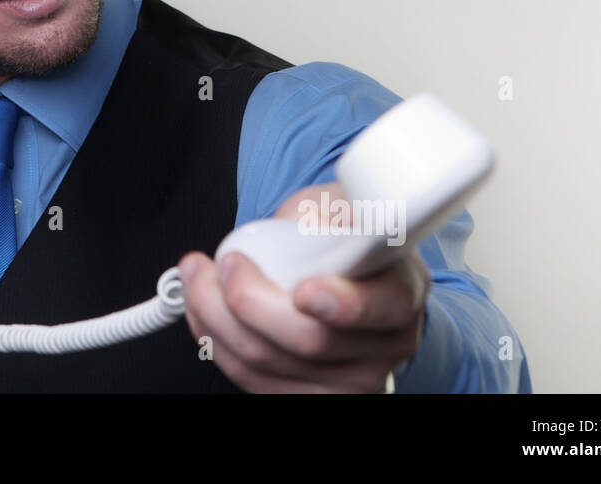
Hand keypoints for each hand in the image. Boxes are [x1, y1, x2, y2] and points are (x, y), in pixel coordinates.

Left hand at [178, 181, 428, 392]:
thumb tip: (289, 233)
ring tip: (199, 276)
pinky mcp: (310, 395)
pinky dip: (216, 341)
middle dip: (248, 299)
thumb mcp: (338, 205)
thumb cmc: (343, 237)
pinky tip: (204, 309)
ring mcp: (349, 380)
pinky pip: (250, 379)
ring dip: (215, 317)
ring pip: (268, 363)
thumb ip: (319, 214)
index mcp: (401, 290)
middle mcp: (384, 345)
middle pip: (310, 341)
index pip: (383, 307)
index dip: (343, 304)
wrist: (349, 277)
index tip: (305, 290)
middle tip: (224, 262)